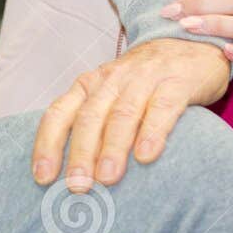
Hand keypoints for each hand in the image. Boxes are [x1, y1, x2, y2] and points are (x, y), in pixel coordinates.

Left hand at [30, 38, 229, 191]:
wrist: (190, 46)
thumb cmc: (143, 83)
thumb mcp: (112, 97)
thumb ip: (94, 128)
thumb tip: (74, 177)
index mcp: (90, 85)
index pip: (60, 113)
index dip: (47, 144)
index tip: (42, 178)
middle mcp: (112, 80)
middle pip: (89, 117)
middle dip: (80, 153)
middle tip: (76, 186)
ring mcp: (144, 79)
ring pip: (123, 113)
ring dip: (112, 147)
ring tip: (107, 178)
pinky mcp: (176, 82)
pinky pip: (162, 107)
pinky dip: (152, 131)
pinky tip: (146, 156)